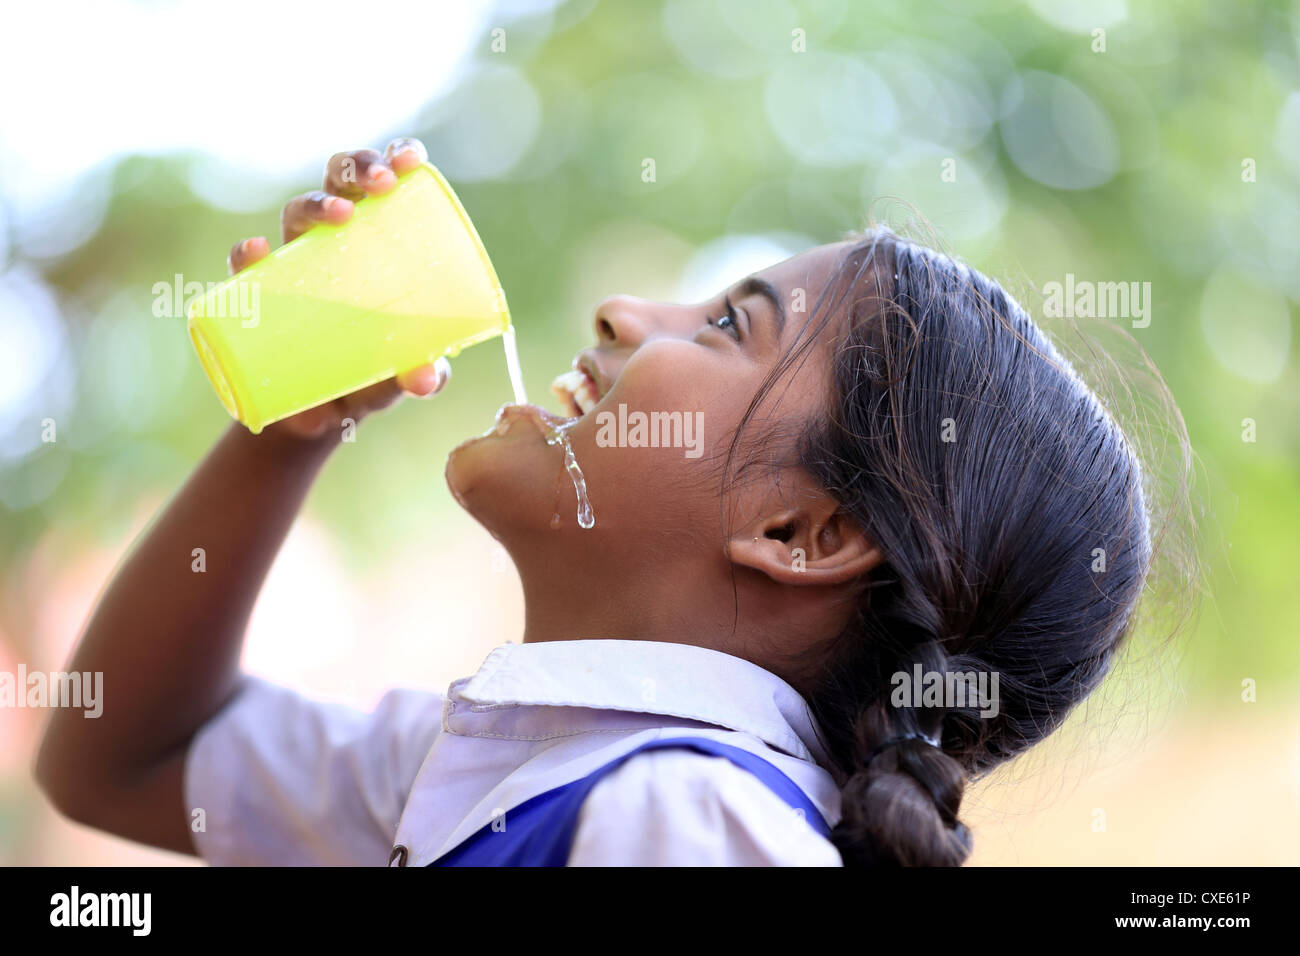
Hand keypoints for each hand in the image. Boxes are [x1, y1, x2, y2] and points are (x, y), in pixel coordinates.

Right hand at [226, 137, 447, 441]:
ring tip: (339, 216)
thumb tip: (425, 376)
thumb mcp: (402, 377)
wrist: (322, 417)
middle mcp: (333, 242)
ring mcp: (294, 264)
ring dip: (315, 204)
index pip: (380, 184)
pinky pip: (247, 267)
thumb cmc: (372, 379)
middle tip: (380, 185)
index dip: (393, 157)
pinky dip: (247, 255)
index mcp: (374, 243)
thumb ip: (422, 375)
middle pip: (337, 181)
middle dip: (356, 169)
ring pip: (295, 211)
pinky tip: (255, 252)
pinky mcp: (260, 295)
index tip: (411, 160)